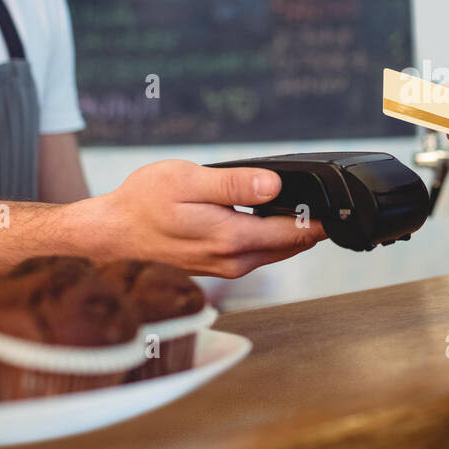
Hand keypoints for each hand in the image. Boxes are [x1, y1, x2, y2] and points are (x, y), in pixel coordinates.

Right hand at [84, 159, 326, 277]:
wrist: (108, 235)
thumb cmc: (142, 204)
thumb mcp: (187, 180)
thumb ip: (234, 184)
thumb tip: (274, 186)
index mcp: (232, 239)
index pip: (296, 233)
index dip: (322, 218)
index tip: (340, 203)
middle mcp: (234, 261)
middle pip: (293, 245)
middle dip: (313, 225)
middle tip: (330, 200)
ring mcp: (226, 268)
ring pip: (277, 251)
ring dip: (293, 232)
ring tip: (305, 205)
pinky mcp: (218, 268)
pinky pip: (258, 254)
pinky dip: (271, 237)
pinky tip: (269, 217)